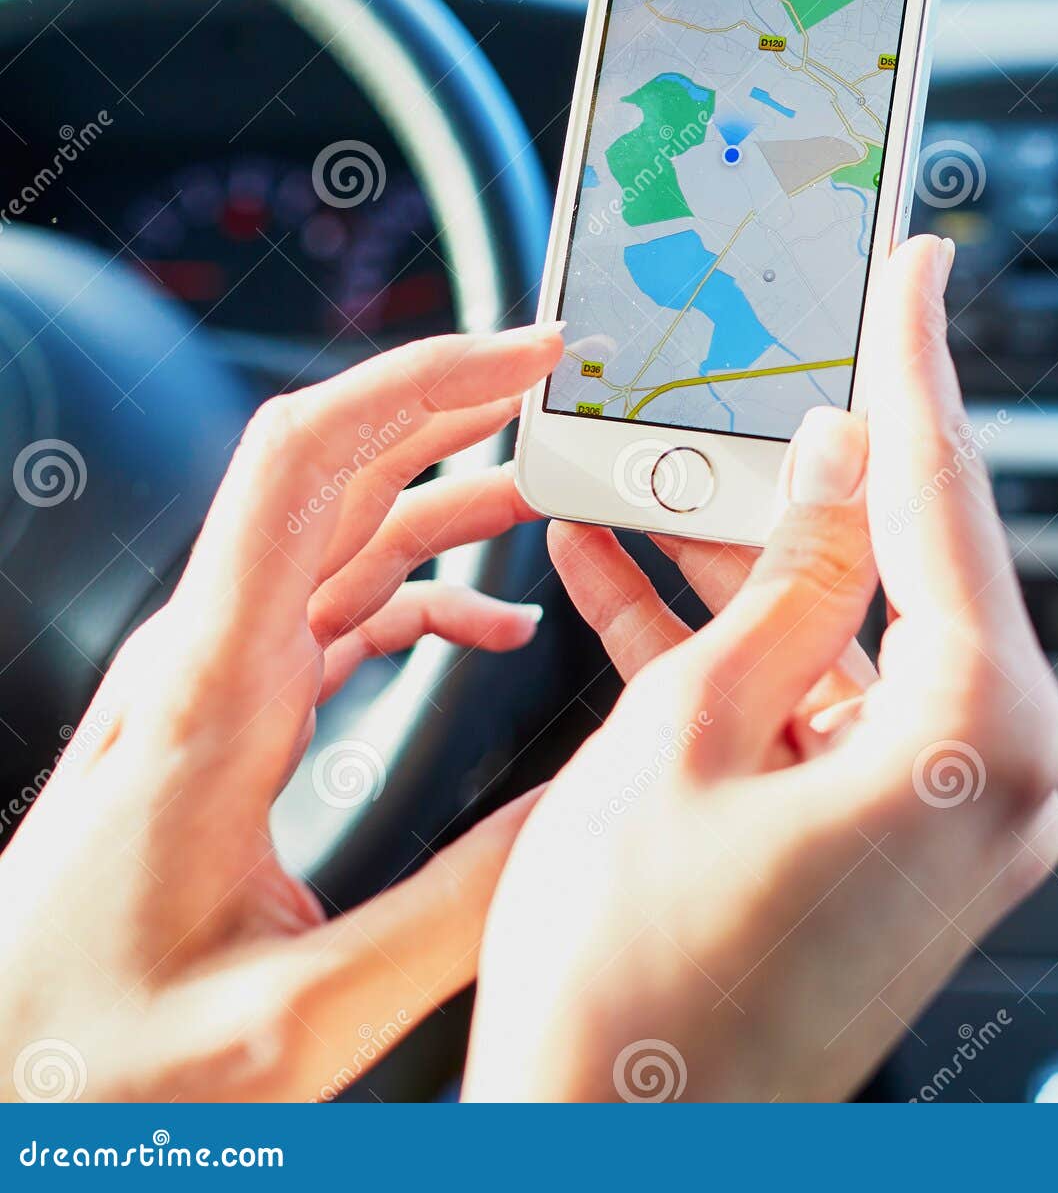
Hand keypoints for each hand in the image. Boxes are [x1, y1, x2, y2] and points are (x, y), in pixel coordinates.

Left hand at [0, 325, 561, 1101]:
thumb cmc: (100, 1072)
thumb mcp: (292, 1024)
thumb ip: (452, 913)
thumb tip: (586, 813)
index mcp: (214, 692)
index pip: (306, 462)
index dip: (420, 380)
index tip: (525, 354)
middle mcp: (206, 657)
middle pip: (335, 467)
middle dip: (455, 405)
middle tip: (565, 387)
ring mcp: (213, 683)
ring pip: (343, 535)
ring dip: (451, 496)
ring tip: (558, 489)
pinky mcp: (226, 721)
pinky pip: (337, 614)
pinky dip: (426, 596)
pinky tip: (492, 629)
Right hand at [465, 237, 1057, 1101]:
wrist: (604, 1160)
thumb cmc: (636, 985)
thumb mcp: (686, 730)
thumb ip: (787, 581)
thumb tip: (846, 462)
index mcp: (979, 735)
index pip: (944, 497)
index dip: (913, 361)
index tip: (915, 265)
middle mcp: (997, 775)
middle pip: (911, 560)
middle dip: (827, 461)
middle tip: (787, 357)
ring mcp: (946, 815)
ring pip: (853, 630)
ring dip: (756, 560)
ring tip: (669, 470)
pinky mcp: (890, 840)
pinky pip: (824, 707)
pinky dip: (747, 650)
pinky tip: (644, 581)